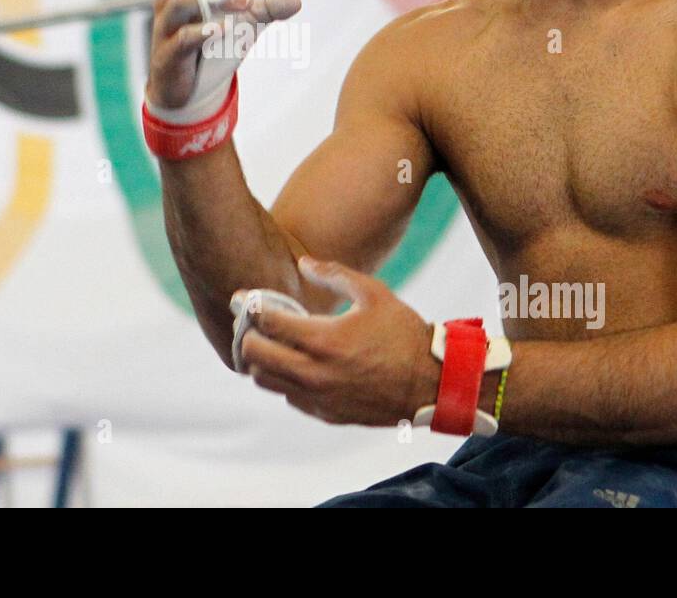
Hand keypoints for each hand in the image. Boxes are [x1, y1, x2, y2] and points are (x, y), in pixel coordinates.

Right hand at [146, 0, 300, 116]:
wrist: (186, 91)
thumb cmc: (210, 47)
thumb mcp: (241, 25)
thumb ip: (266, 10)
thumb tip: (297, 0)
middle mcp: (172, 0)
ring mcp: (166, 26)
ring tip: (247, 3)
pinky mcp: (168, 54)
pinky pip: (181, 38)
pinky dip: (202, 31)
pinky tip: (224, 29)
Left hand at [235, 255, 440, 426]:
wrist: (432, 383)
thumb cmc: (404, 333)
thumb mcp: (374, 293)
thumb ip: (334, 274)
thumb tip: (303, 262)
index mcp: (324, 339)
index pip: (268, 322)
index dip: (250, 306)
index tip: (243, 298)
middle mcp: (315, 372)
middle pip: (255, 355)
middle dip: (248, 334)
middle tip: (252, 322)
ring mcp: (319, 397)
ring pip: (265, 381)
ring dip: (261, 360)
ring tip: (270, 344)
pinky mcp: (326, 413)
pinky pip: (288, 397)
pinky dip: (283, 380)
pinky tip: (295, 365)